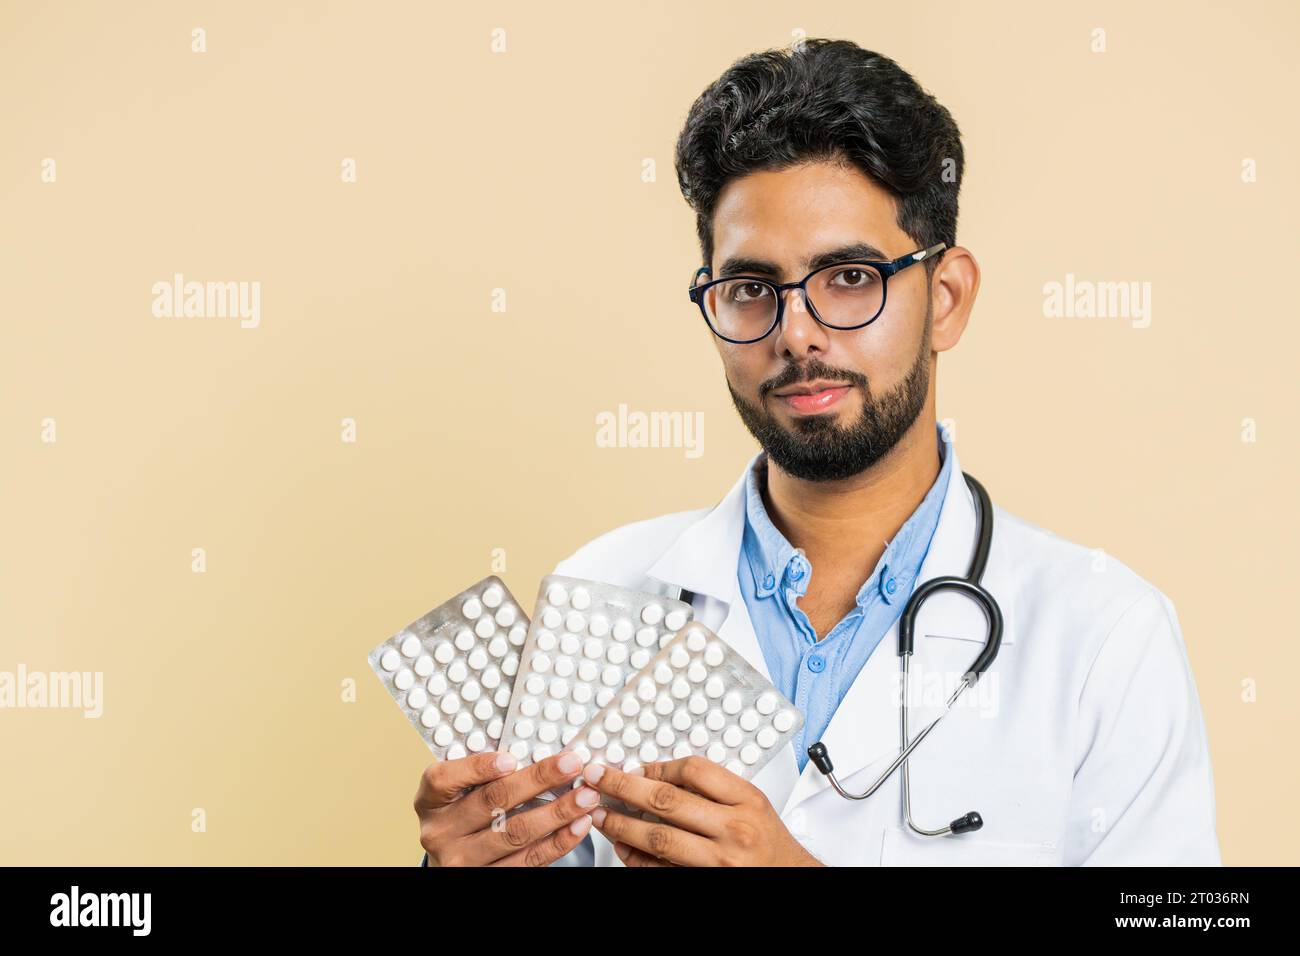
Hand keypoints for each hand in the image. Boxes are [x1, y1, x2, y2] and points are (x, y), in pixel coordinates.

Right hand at [414, 750, 598, 865]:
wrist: (453, 858)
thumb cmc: (462, 811)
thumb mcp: (458, 789)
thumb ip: (483, 771)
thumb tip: (538, 750)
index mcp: (430, 800)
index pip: (445, 779)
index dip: (478, 767)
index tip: (511, 757)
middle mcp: (441, 832)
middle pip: (492, 802)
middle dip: (538, 780)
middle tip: (571, 765)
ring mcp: (463, 861)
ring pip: (516, 833)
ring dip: (557, 813)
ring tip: (585, 797)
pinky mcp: (488, 879)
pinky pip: (529, 861)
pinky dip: (558, 842)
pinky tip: (578, 825)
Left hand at [580, 756, 822, 866]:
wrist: (790, 878)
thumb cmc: (769, 842)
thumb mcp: (752, 803)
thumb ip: (714, 787)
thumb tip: (659, 774)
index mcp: (746, 801)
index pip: (694, 771)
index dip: (658, 767)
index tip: (636, 767)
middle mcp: (733, 831)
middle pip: (667, 801)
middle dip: (624, 787)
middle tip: (598, 778)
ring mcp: (718, 862)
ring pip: (658, 838)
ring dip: (621, 824)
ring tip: (598, 813)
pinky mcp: (703, 882)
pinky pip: (661, 870)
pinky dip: (636, 859)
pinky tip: (621, 847)